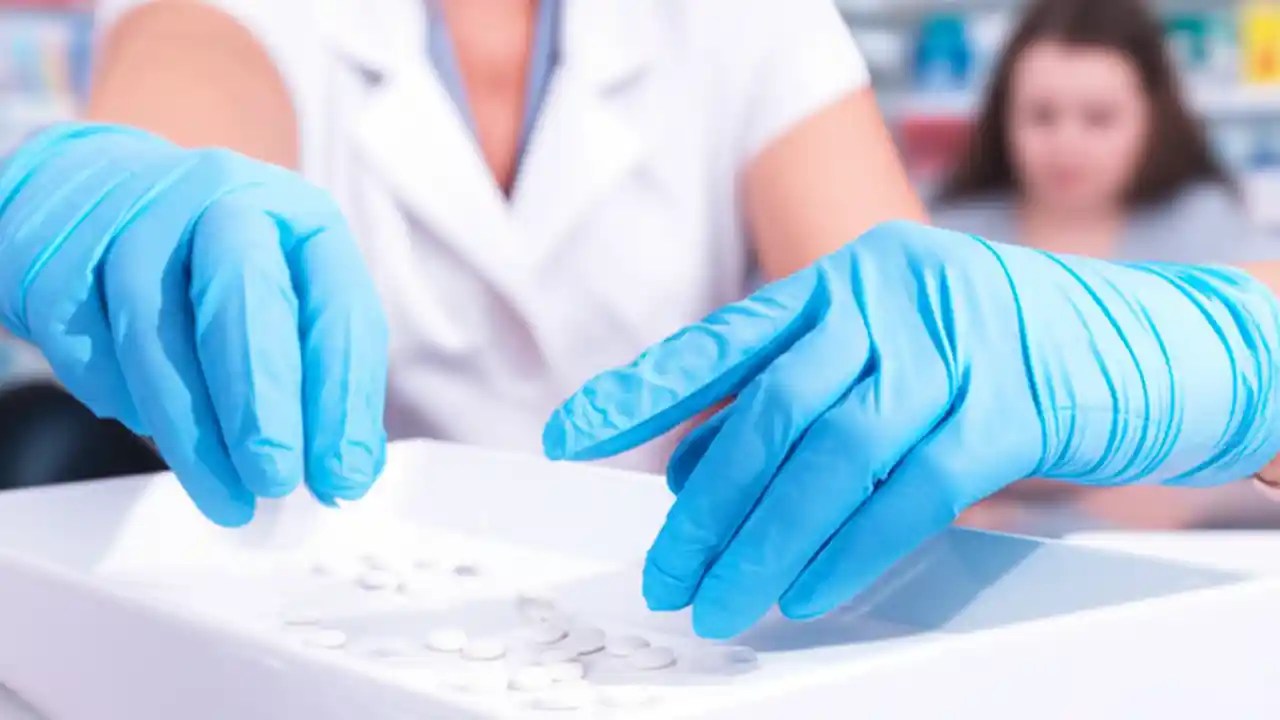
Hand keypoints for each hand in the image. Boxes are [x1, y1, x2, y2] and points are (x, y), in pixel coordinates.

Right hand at [0, 123, 387, 526]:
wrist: (93, 194)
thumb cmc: (212, 261)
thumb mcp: (287, 292)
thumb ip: (317, 373)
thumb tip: (344, 468)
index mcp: (297, 215)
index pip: (336, 304)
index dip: (344, 396)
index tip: (343, 473)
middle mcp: (221, 198)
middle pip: (244, 292)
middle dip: (262, 398)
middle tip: (275, 478)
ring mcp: (133, 216)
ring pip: (155, 330)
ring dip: (192, 431)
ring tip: (225, 497)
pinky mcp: (56, 251)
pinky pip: (86, 343)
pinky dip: (121, 399)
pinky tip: (150, 426)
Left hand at [544, 220, 1279, 637]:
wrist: (1137, 348)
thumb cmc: (988, 360)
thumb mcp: (884, 358)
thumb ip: (791, 398)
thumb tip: (684, 467)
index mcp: (846, 280)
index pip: (725, 341)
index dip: (641, 390)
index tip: (568, 435)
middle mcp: (891, 297)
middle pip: (772, 411)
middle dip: (706, 504)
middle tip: (665, 573)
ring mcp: (955, 345)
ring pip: (833, 455)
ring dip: (764, 540)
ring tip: (716, 601)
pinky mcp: (1011, 405)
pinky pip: (908, 489)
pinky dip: (848, 547)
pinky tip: (803, 591)